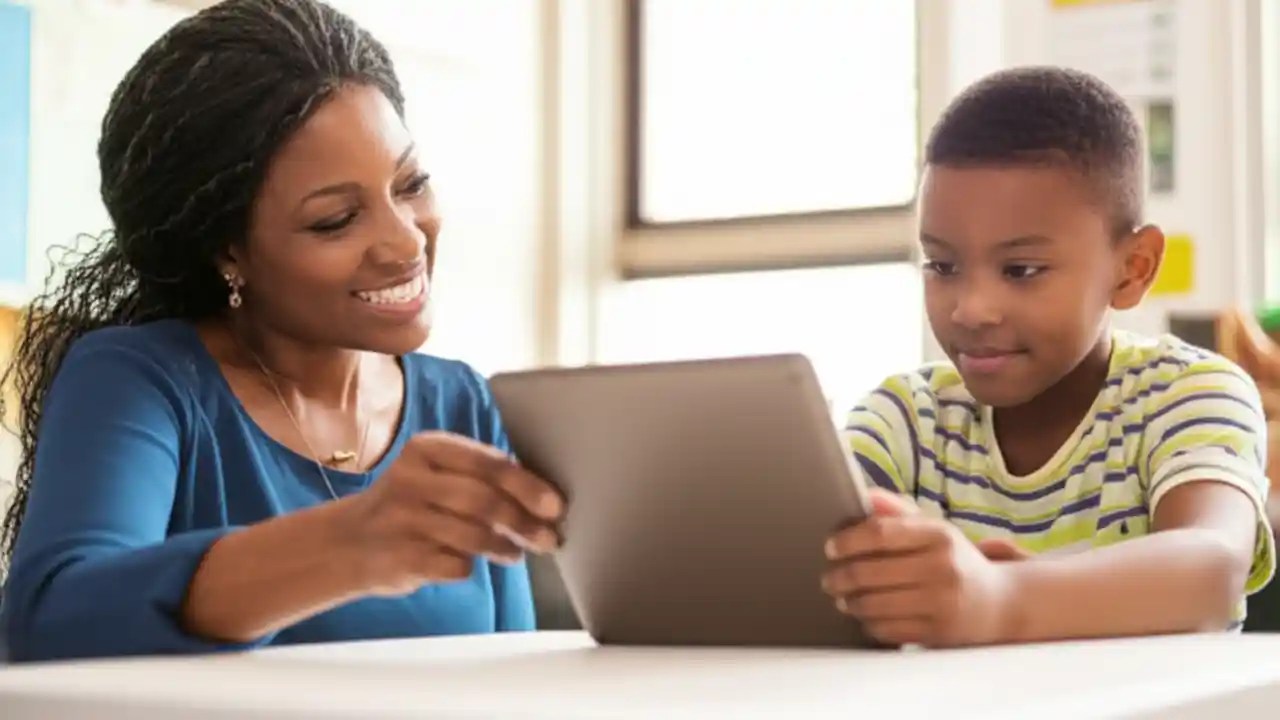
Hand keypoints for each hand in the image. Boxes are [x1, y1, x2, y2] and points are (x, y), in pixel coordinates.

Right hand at [338, 431, 563, 595]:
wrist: (346, 543)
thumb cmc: (410, 506)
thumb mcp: (434, 475)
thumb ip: (479, 477)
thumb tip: (541, 499)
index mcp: (427, 449)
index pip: (489, 464)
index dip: (528, 486)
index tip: (555, 506)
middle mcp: (411, 479)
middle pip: (484, 500)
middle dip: (523, 521)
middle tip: (548, 537)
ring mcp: (402, 519)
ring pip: (473, 535)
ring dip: (503, 547)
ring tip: (515, 554)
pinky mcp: (400, 556)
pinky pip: (454, 565)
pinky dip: (469, 567)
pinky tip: (470, 565)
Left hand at [822, 489, 1021, 646]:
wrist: (998, 604)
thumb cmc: (954, 561)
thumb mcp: (935, 530)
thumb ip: (899, 510)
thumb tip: (865, 494)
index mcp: (939, 535)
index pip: (880, 533)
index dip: (847, 540)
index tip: (830, 547)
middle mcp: (941, 568)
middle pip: (868, 572)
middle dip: (838, 577)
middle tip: (828, 578)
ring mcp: (941, 604)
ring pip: (872, 604)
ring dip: (848, 602)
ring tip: (842, 597)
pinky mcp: (937, 634)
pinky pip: (885, 630)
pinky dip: (867, 623)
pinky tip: (865, 616)